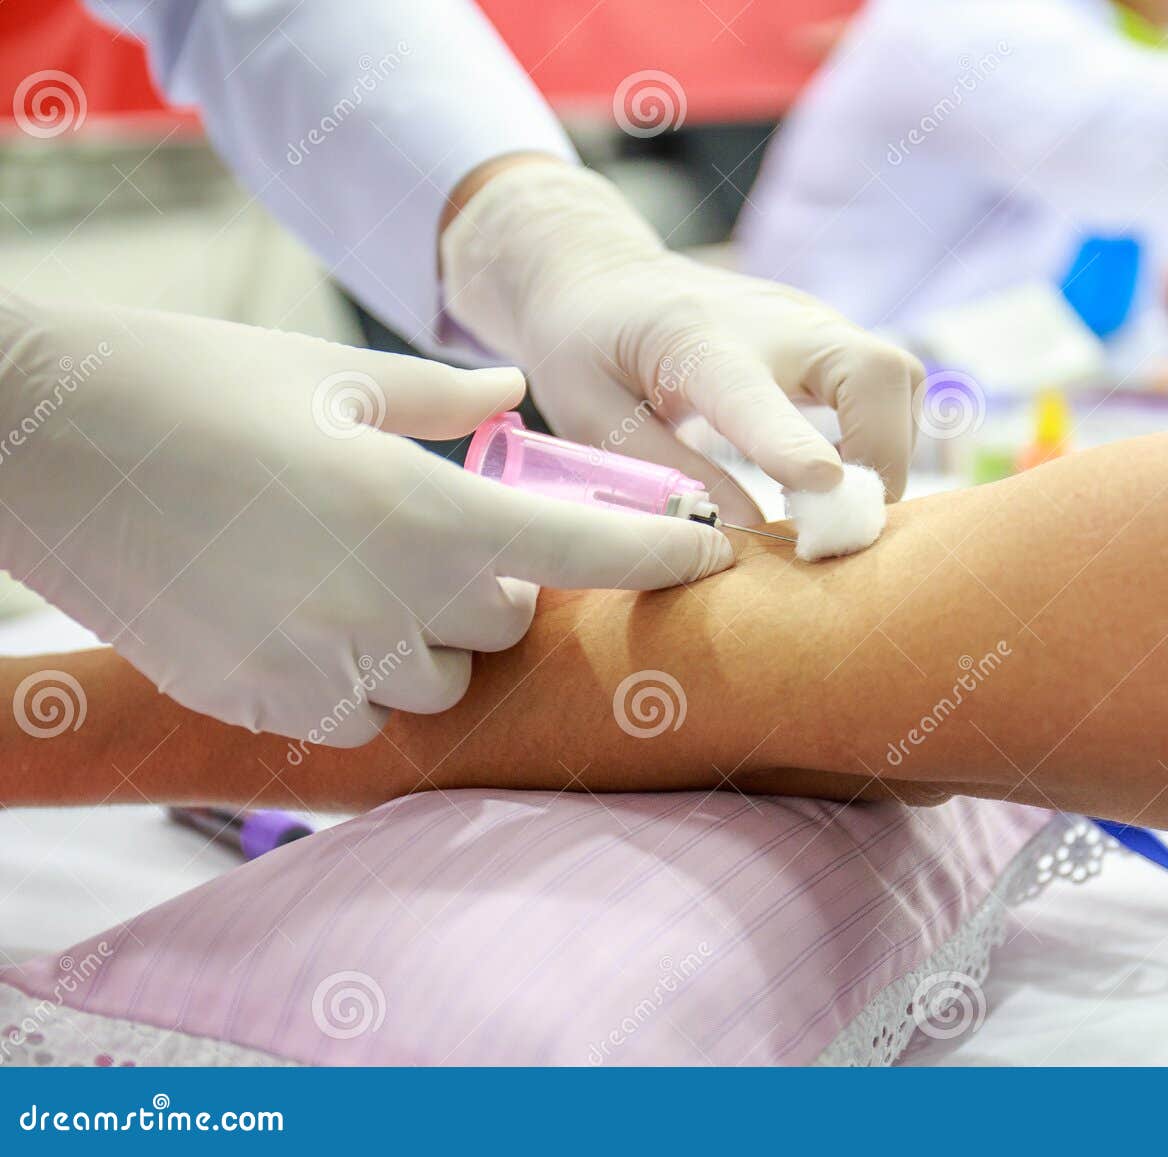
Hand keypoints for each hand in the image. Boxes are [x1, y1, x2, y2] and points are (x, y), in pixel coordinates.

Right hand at [0, 297, 731, 745]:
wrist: (36, 445)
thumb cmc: (188, 384)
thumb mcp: (327, 373)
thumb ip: (441, 399)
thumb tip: (509, 394)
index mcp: (417, 507)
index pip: (582, 545)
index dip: (659, 551)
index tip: (709, 550)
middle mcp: (384, 600)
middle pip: (509, 624)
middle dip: (505, 583)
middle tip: (459, 534)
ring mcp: (322, 664)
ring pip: (442, 682)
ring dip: (439, 638)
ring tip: (377, 576)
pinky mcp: (262, 703)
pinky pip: (361, 715)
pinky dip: (367, 678)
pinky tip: (319, 619)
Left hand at [439, 155, 922, 524]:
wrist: (604, 272)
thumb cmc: (587, 346)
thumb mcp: (593, 417)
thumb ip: (670, 476)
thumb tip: (749, 533)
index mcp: (694, 343)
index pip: (756, 393)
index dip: (794, 442)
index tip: (826, 489)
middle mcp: (771, 324)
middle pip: (874, 371)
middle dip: (884, 457)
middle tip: (841, 522)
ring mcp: (811, 323)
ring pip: (898, 378)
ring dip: (889, 450)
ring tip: (835, 503)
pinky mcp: (829, 334)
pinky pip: (890, 385)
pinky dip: (883, 436)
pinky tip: (839, 469)